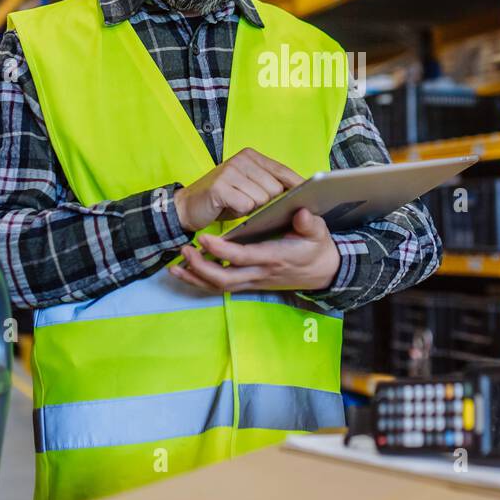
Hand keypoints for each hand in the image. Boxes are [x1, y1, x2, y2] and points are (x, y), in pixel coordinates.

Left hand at [169, 208, 339, 293]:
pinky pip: (221, 287)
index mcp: (275, 258)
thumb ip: (309, 223)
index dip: (222, 250)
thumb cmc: (317, 248)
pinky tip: (184, 273)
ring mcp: (253, 281)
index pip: (244, 257)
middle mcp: (261, 273)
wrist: (324, 272)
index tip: (204, 238)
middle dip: (202, 267)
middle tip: (185, 250)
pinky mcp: (249, 283)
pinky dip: (200, 282)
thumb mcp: (319, 232)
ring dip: (196, 278)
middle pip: (225, 279)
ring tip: (175, 265)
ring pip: (220, 286)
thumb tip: (302, 213)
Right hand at [173, 147, 303, 232]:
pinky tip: (230, 208)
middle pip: (276, 188)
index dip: (298, 185)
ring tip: (239, 205)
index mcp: (251, 156)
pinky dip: (241, 212)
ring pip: (263, 198)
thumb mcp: (249, 187)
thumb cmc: (224, 199)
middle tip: (253, 205)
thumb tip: (300, 194)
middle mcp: (242, 159)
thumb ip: (270, 185)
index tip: (312, 196)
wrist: (188, 206)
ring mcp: (231, 171)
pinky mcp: (221, 187)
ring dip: (254, 209)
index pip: (283, 170)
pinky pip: (247, 206)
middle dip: (269, 203)